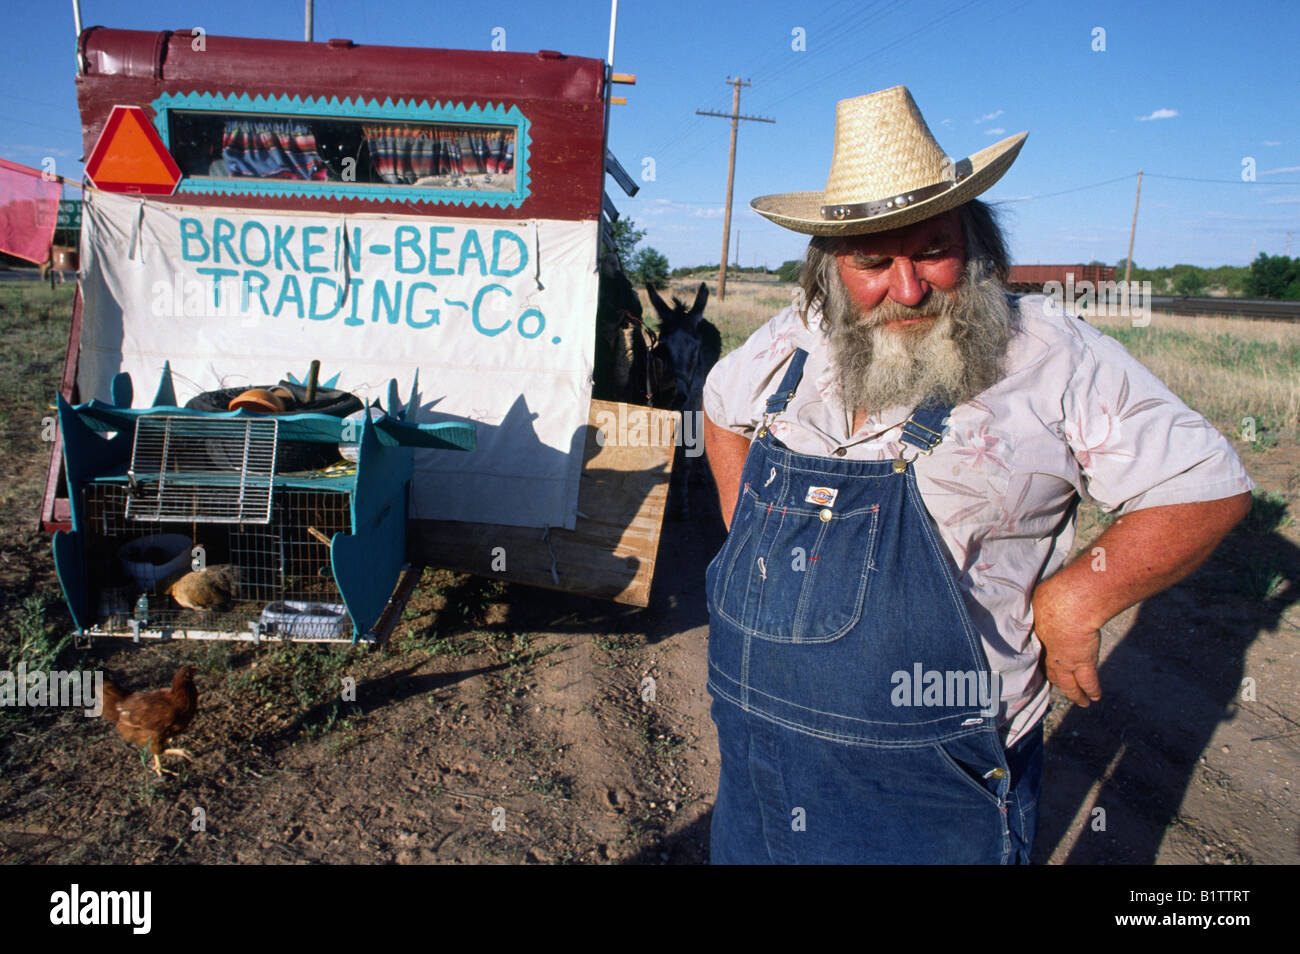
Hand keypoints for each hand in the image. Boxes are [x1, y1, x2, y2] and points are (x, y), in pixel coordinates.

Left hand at [1031, 578, 1102, 706]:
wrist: (1068, 603)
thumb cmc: (1050, 596)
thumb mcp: (1035, 601)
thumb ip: (1035, 606)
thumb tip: (1035, 599)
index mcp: (1034, 638)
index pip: (1036, 656)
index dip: (1040, 663)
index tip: (1042, 669)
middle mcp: (1048, 653)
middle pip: (1052, 674)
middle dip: (1057, 683)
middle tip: (1060, 690)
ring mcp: (1065, 660)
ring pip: (1069, 684)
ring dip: (1076, 694)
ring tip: (1082, 702)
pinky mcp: (1083, 662)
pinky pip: (1088, 682)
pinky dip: (1092, 691)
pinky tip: (1095, 697)